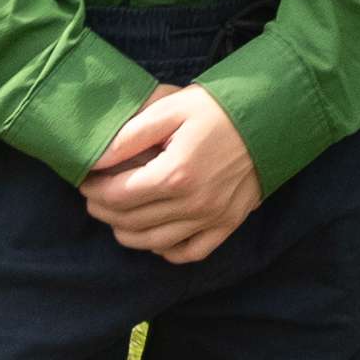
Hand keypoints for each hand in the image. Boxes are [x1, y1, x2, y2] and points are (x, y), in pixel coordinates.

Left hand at [84, 86, 262, 264]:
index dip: (93, 190)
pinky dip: (166, 249)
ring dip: (126, 232)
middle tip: (96, 194)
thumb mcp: (171, 108)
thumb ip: (130, 136)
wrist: (273, 115)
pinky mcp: (229, 223)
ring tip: (118, 213)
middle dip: (103, 209)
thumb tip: (94, 159)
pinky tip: (155, 233)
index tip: (86, 179)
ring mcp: (213, 217)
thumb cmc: (218, 107)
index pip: (117, 196)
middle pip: (130, 222)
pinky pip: (189, 252)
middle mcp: (194, 204)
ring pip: (153, 243)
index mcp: (175, 174)